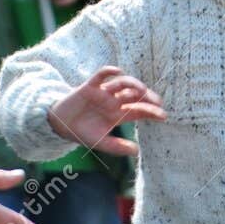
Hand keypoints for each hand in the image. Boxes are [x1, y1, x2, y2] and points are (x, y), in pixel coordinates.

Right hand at [45, 64, 166, 155]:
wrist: (61, 125)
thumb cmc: (83, 133)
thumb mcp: (100, 143)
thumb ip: (117, 147)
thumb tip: (137, 152)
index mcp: (119, 114)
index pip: (139, 110)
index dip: (152, 111)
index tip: (163, 115)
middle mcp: (114, 101)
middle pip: (135, 94)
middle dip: (147, 96)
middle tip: (156, 101)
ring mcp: (103, 93)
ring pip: (122, 83)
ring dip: (132, 84)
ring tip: (140, 90)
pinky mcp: (90, 86)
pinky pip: (101, 74)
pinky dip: (109, 71)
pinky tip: (117, 71)